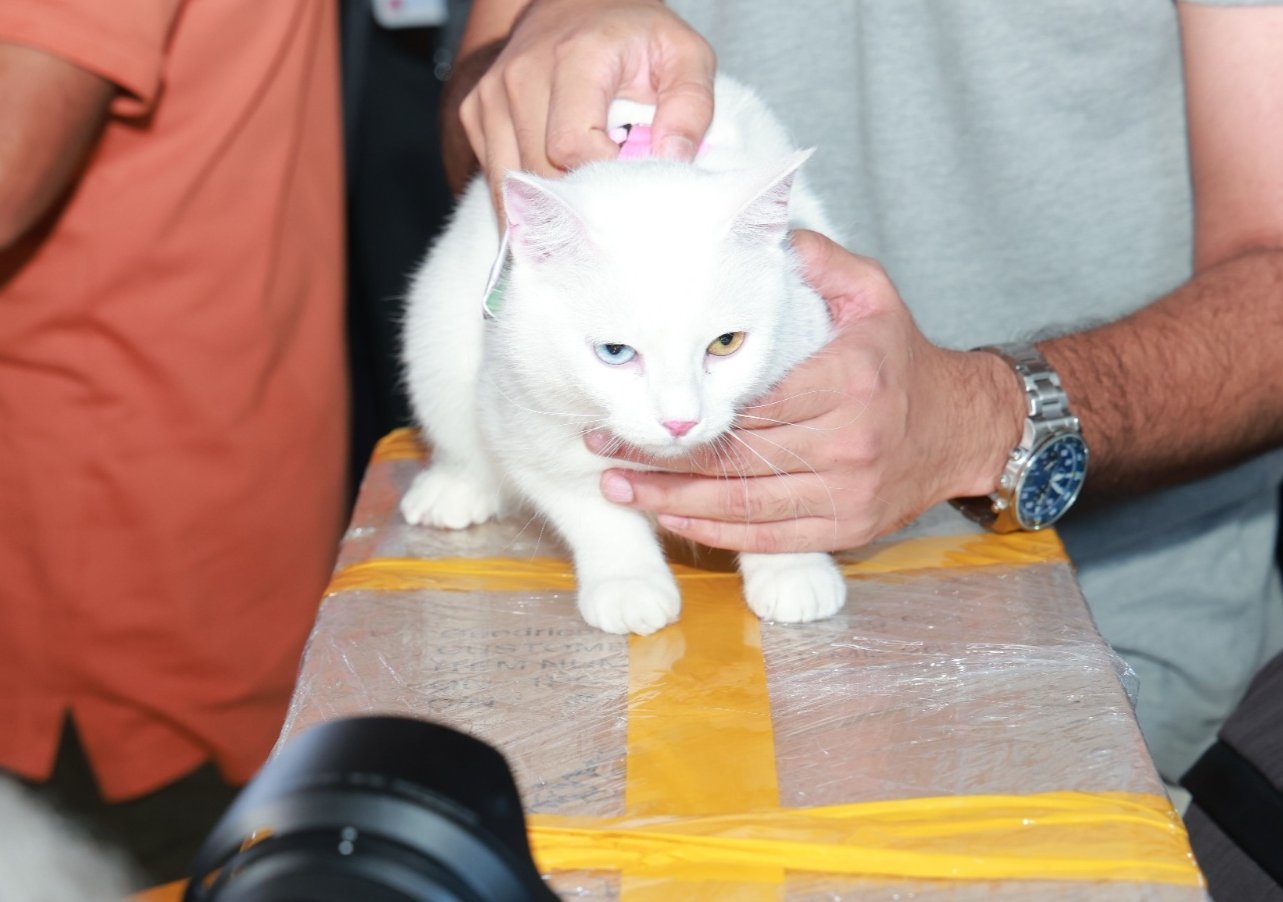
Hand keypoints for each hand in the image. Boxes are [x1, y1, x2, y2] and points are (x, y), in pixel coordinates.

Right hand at [458, 0, 714, 213]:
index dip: (603, 179)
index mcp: (574, 58)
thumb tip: (672, 161)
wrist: (579, 5)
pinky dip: (525, 197)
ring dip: (547, 207)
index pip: (571, 147)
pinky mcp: (474, 114)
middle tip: (609, 205)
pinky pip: (497, 178)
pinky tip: (552, 191)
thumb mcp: (685, 58)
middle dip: (577, 202)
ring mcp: (490, 96)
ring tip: (580, 207)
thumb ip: (691, 109)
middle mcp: (521, 75)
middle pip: (540, 174)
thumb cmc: (634, 37)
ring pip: (511, 186)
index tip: (629, 180)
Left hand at [586, 230, 1026, 553]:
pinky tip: (671, 516)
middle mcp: (848, 441)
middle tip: (603, 447)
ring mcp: (847, 491)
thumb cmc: (900, 357)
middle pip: (737, 456)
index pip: (754, 399)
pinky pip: (769, 536)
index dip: (689, 405)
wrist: (962, 427)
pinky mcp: (845, 527)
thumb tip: (762, 232)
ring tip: (618, 487)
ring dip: (672, 500)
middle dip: (661, 456)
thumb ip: (815, 260)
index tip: (634, 399)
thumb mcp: (872, 292)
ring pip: (743, 504)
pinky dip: (715, 530)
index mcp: (850, 379)